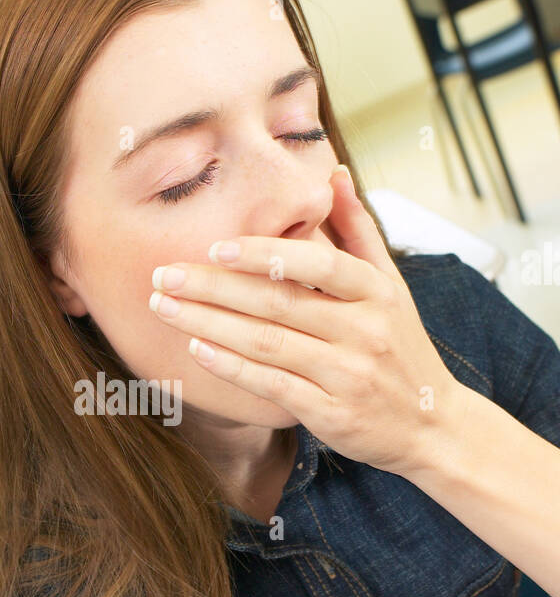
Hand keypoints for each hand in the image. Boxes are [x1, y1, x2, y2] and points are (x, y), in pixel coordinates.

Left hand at [148, 165, 463, 475]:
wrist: (432, 425)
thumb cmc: (401, 346)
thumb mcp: (391, 285)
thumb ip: (357, 230)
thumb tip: (334, 171)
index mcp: (376, 292)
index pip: (316, 264)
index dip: (264, 253)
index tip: (215, 247)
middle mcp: (364, 330)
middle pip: (277, 302)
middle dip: (213, 287)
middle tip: (163, 275)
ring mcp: (347, 374)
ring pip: (266, 343)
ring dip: (208, 323)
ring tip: (164, 307)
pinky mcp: (332, 413)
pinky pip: (271, 385)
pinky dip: (231, 366)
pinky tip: (195, 349)